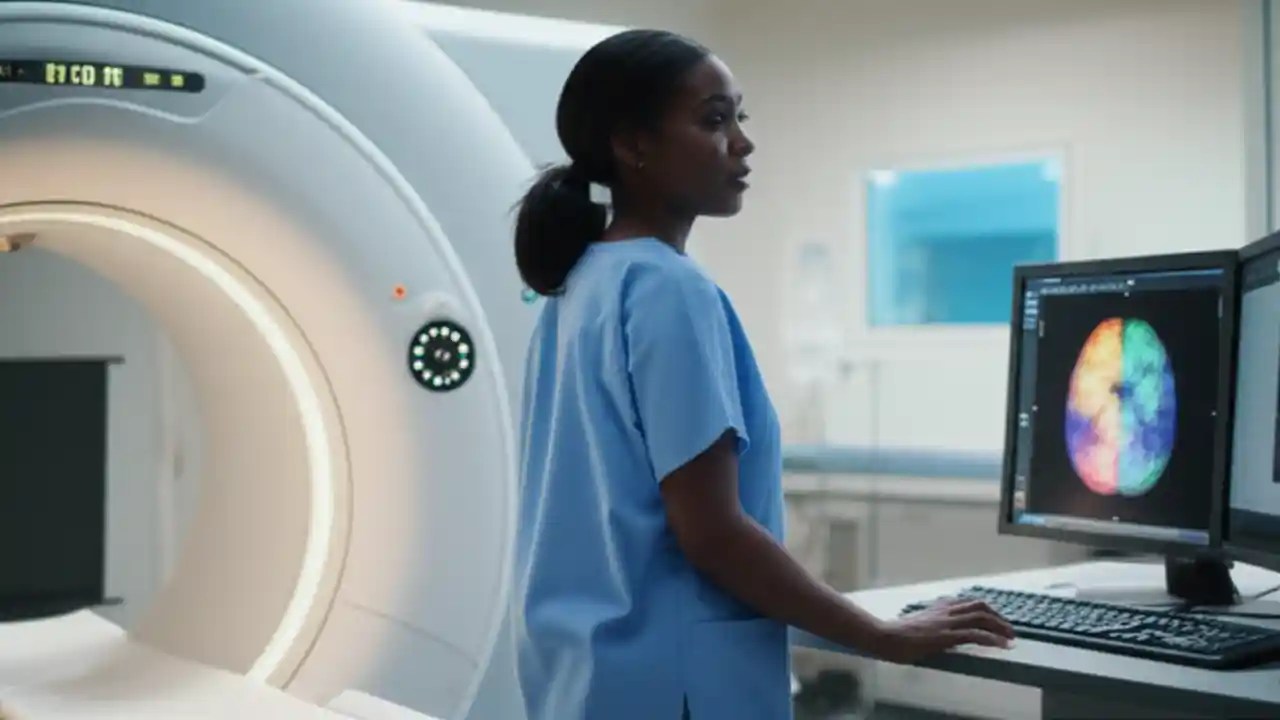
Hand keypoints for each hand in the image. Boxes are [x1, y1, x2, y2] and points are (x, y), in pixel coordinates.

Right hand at [871, 597, 1015, 663]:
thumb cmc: (895, 635)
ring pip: (981, 618)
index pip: (968, 603)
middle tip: (1009, 630)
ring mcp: (946, 622)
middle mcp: (945, 611)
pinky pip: (974, 634)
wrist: (884, 637)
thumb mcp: (917, 625)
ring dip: (1000, 627)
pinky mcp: (946, 636)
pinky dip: (992, 639)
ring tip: (1011, 638)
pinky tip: (1001, 645)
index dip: (986, 610)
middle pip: (979, 606)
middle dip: (997, 617)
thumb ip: (932, 625)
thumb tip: (941, 634)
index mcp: (938, 608)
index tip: (996, 619)